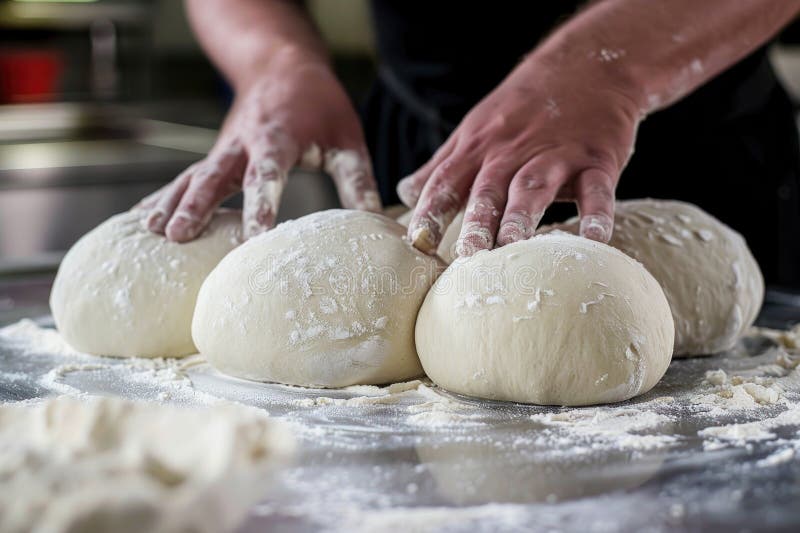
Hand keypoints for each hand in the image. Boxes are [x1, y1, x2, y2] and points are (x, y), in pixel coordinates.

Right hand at [138, 49, 379, 241]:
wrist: (282, 66)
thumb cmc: (319, 105)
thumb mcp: (347, 138)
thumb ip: (358, 180)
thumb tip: (375, 223)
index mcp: (279, 137)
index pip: (268, 175)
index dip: (261, 207)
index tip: (254, 240)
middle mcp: (244, 143)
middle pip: (216, 175)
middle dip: (197, 205)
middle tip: (178, 235)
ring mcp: (225, 148)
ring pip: (193, 175)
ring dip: (172, 201)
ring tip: (151, 231)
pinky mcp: (216, 155)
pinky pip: (185, 176)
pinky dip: (164, 195)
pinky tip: (141, 220)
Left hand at [398, 52, 642, 256]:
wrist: (588, 65)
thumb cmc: (523, 108)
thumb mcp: (475, 130)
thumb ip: (442, 166)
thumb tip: (404, 194)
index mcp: (478, 149)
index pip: (446, 182)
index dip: (429, 212)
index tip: (417, 244)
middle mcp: (511, 153)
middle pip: (488, 189)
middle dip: (475, 222)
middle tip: (466, 257)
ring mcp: (555, 156)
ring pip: (533, 188)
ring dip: (521, 217)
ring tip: (512, 247)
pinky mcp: (596, 161)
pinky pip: (596, 191)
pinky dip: (597, 214)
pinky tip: (594, 240)